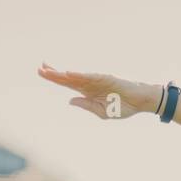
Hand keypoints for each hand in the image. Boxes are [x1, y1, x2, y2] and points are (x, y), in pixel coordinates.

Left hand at [37, 62, 161, 118]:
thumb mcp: (101, 112)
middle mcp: (90, 84)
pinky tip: (69, 74)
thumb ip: (86, 105)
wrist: (140, 103)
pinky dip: (80, 75)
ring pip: (76, 77)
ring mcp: (98, 80)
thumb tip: (70, 100)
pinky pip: (90, 77)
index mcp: (88, 92)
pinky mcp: (107, 79)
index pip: (68, 84)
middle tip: (40, 68)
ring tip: (49, 71)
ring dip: (63, 74)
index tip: (42, 72)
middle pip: (68, 78)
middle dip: (54, 74)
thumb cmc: (123, 107)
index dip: (56, 78)